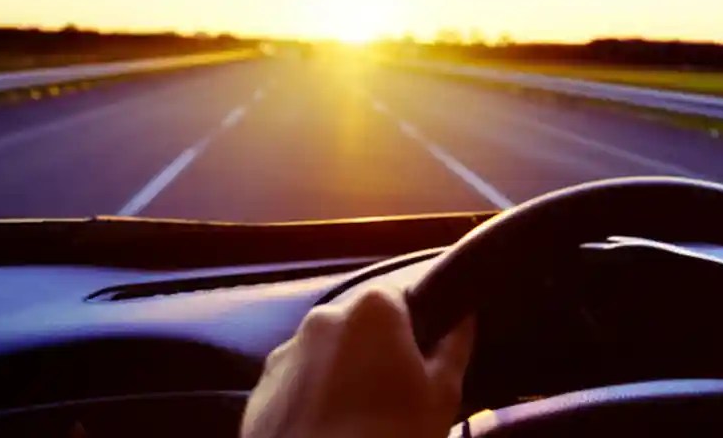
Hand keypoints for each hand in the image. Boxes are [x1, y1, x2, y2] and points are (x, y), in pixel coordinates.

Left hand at [241, 285, 474, 437]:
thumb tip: (463, 315)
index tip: (421, 365)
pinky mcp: (259, 391)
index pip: (400, 298)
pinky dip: (310, 400)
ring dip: (340, 374)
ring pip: (325, 355)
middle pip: (359, 327)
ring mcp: (284, 353)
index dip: (414, 329)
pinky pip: (295, 385)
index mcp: (372, 309)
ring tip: (356, 421)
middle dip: (375, 351)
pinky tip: (326, 433)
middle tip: (393, 397)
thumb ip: (454, 346)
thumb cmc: (394, 434)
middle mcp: (323, 317)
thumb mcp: (442, 395)